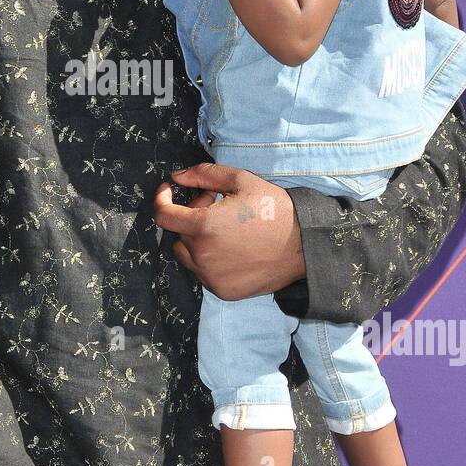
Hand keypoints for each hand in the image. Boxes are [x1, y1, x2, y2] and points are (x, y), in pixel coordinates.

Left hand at [153, 162, 305, 299]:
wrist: (304, 245)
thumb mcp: (240, 181)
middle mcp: (202, 256)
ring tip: (225, 228)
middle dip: (191, 215)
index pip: (163, 216)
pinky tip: (233, 248)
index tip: (169, 191)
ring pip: (187, 255)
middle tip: (215, 204)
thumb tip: (176, 176)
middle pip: (178, 233)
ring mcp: (211, 277)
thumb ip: (203, 174)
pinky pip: (203, 272)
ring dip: (197, 239)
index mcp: (203, 227)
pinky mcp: (222, 291)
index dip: (162, 199)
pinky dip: (210, 259)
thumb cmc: (273, 209)